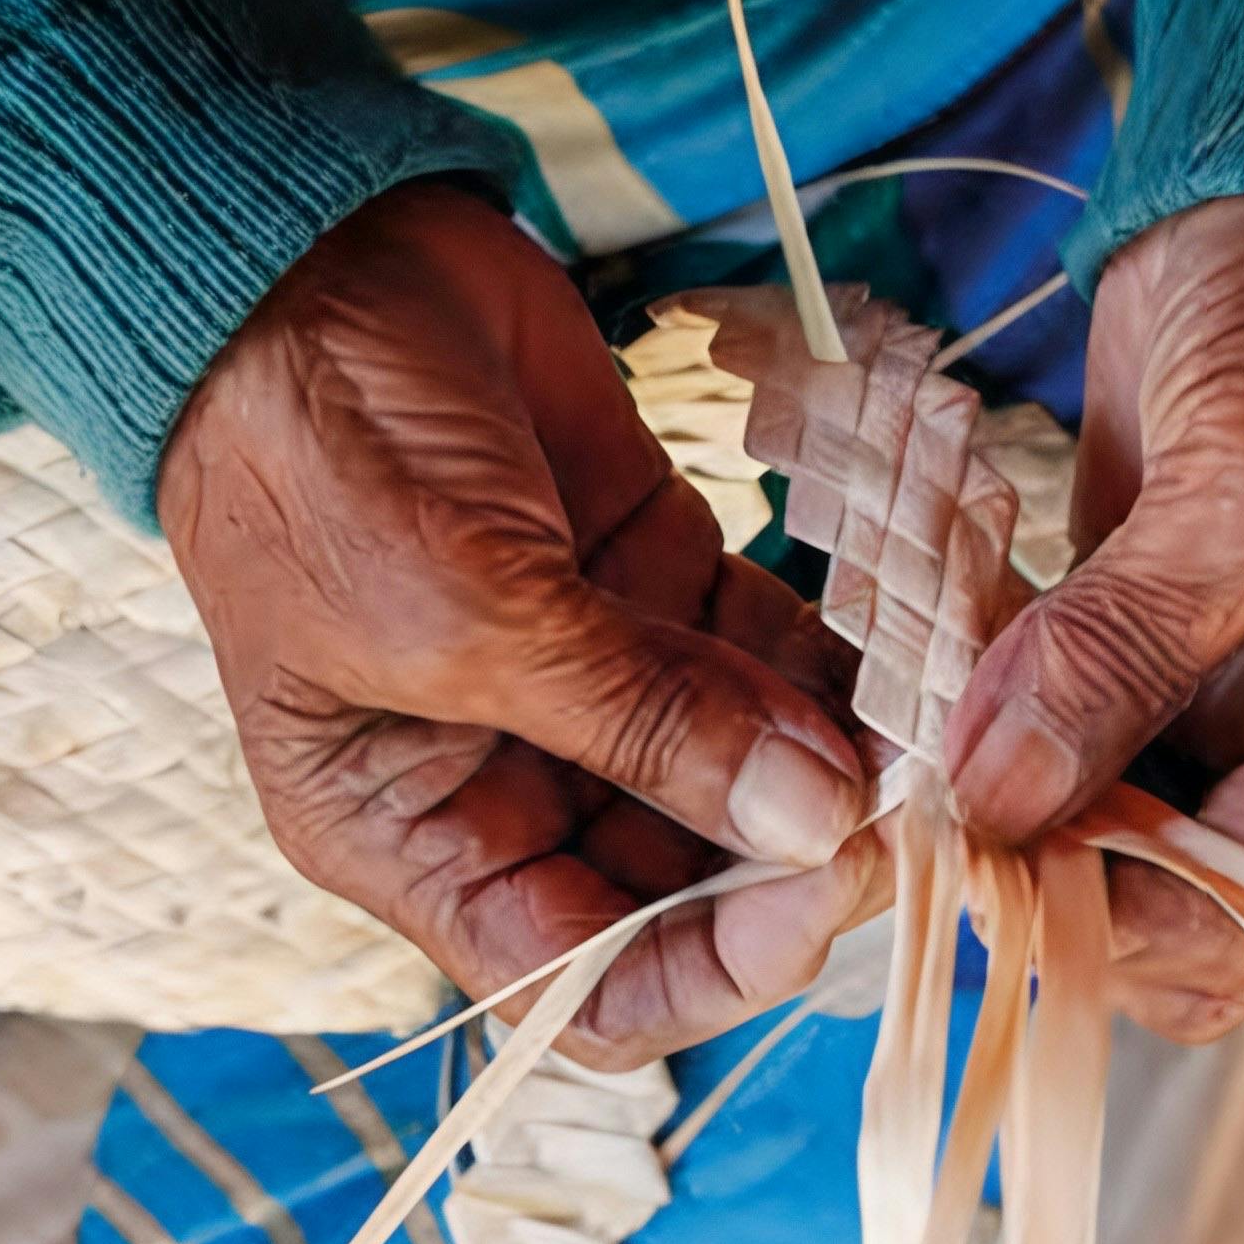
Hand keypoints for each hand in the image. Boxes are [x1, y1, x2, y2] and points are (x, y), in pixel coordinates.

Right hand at [163, 181, 885, 1068]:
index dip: (712, 965)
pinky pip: (773, 652)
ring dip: (845, 758)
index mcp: (416, 839)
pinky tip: (922, 643)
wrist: (305, 258)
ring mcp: (594, 676)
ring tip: (938, 716)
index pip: (586, 984)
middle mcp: (510, 781)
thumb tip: (816, 826)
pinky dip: (847, 658)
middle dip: (803, 855)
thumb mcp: (467, 611)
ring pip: (752, 769)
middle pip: (691, 887)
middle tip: (917, 797)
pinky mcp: (656, 575)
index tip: (826, 889)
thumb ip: (642, 721)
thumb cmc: (319, 454)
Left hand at [945, 195, 1243, 1042]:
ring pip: (1086, 811)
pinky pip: (1043, 715)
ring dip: (994, 786)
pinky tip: (914, 676)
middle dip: (1040, 858)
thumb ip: (1129, 648)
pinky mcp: (1136, 621)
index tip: (977, 856)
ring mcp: (1221, 679)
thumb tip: (998, 802)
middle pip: (1159, 889)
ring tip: (903, 737)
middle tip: (914, 800)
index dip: (1112, 913)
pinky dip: (976, 708)